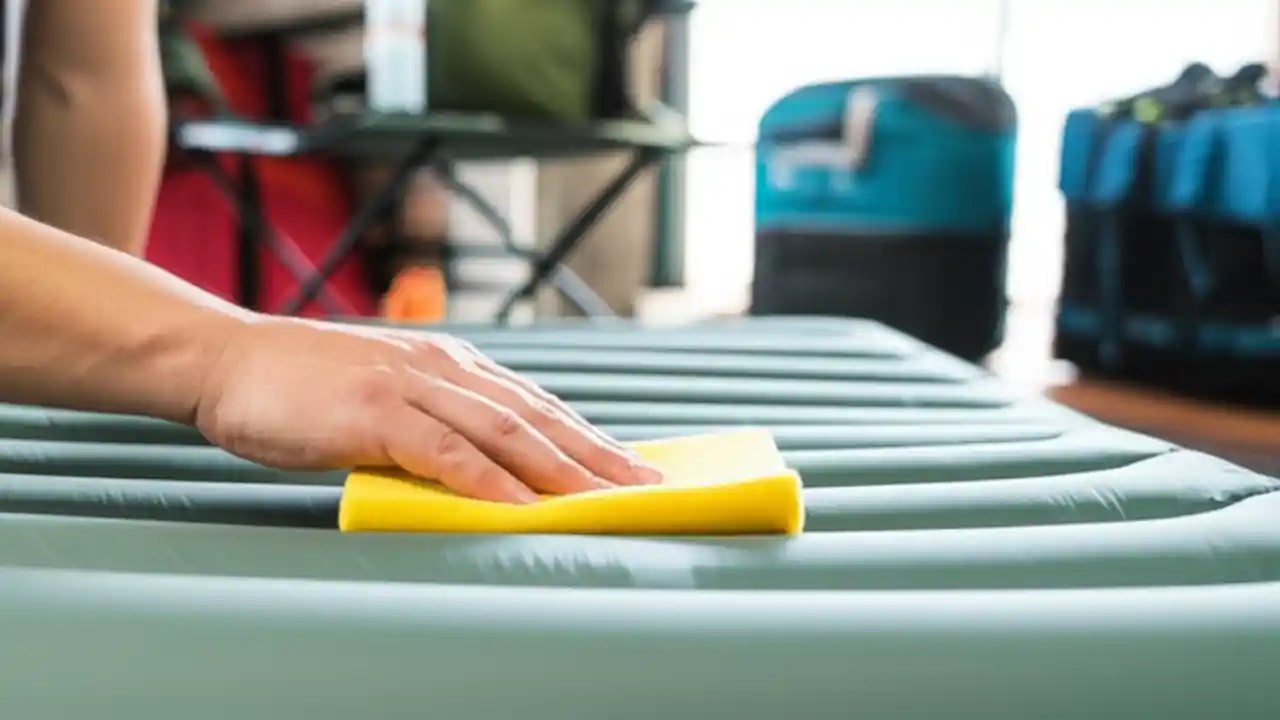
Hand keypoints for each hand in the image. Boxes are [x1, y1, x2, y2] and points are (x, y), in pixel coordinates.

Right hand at [194, 317, 663, 503]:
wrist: (227, 359)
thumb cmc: (301, 387)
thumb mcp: (382, 399)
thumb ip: (432, 425)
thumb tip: (477, 472)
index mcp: (448, 363)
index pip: (533, 403)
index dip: (585, 435)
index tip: (626, 465)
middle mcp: (443, 367)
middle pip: (536, 416)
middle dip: (597, 453)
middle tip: (646, 485)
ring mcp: (411, 385)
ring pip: (505, 431)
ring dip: (562, 468)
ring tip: (607, 498)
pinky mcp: (376, 411)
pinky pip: (446, 451)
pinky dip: (489, 481)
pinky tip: (522, 506)